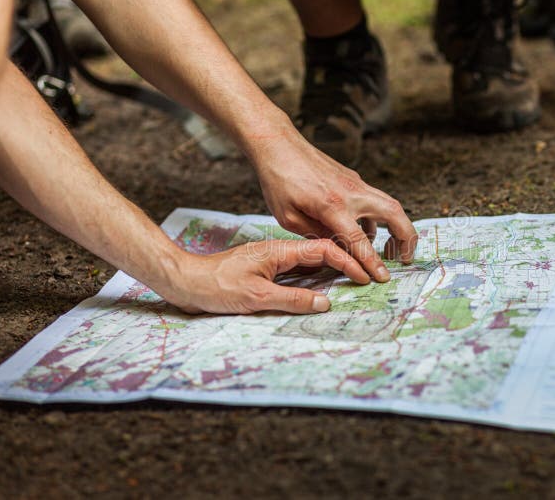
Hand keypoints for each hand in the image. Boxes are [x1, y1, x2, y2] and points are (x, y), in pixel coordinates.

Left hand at [160, 240, 369, 314]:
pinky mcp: (267, 268)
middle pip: (322, 252)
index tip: (365, 276)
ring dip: (334, 269)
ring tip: (355, 280)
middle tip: (370, 276)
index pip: (323, 249)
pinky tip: (325, 285)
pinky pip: (299, 269)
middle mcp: (279, 251)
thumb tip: (325, 304)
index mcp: (280, 250)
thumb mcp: (256, 298)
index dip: (348, 262)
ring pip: (312, 261)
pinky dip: (316, 276)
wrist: (185, 280)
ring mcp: (274, 258)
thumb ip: (292, 300)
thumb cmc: (215, 286)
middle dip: (348, 261)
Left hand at [252, 125, 417, 282]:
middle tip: (406, 258)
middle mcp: (351, 192)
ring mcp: (355, 183)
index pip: (359, 240)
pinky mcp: (353, 179)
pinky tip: (366, 233)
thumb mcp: (288, 217)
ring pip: (390, 205)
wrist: (279, 144)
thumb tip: (338, 248)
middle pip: (394, 214)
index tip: (382, 277)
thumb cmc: (278, 180)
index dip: (372, 261)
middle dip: (406, 238)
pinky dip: (378, 219)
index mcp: (332, 205)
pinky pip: (374, 201)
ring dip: (397, 227)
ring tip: (391, 250)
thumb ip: (316, 234)